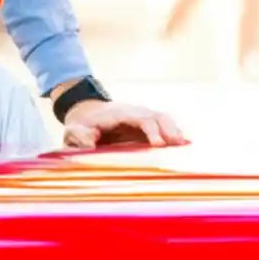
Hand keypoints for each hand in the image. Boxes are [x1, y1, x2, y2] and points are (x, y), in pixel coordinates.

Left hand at [62, 99, 187, 148]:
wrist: (85, 114)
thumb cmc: (81, 125)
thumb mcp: (73, 130)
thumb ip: (79, 136)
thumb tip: (89, 143)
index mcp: (118, 114)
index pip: (140, 118)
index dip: (151, 130)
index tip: (157, 144)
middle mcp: (134, 113)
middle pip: (157, 116)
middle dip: (169, 130)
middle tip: (178, 146)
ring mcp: (142, 118)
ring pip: (164, 120)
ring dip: (174, 131)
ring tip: (185, 147)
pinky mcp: (146, 126)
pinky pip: (164, 126)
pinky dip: (174, 133)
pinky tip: (184, 146)